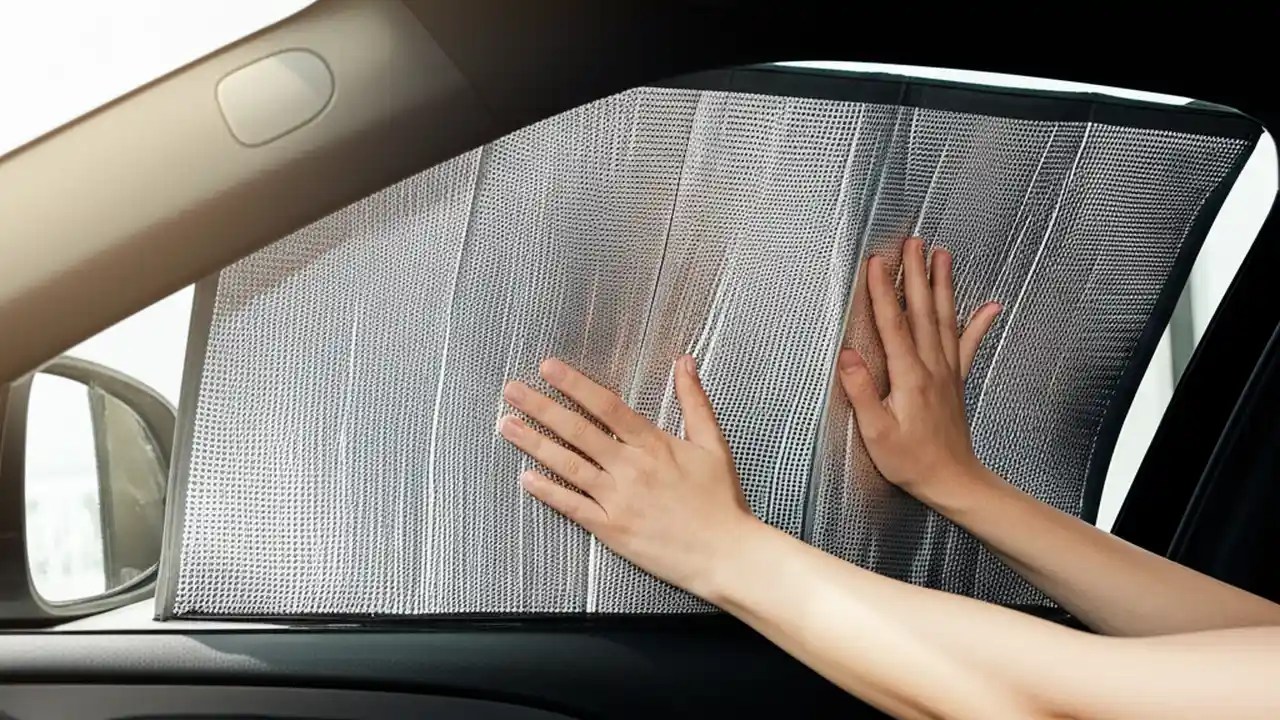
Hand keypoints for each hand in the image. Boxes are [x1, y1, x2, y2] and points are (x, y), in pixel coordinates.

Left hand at [499, 356, 756, 596]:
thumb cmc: (721, 500)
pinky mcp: (612, 529)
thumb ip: (694, 401)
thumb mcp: (713, 444)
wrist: (725, 554)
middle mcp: (630, 468)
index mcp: (653, 444)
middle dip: (541, 407)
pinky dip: (548, 492)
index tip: (548, 368)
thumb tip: (683, 361)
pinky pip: (573, 507)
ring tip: (506, 425)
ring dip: (534, 443)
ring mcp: (618, 500)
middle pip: (577, 431)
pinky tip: (525, 478)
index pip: (606, 406)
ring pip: (568, 465)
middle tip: (511, 390)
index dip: (574, 385)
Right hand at [837, 237, 1001, 502]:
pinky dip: (979, 323)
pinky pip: (968, 345)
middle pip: (923, 311)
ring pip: (945, 319)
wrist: (952, 480)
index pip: (893, 324)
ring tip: (942, 256)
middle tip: (914, 243)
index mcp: (909, 377)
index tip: (877, 263)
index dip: (884, 291)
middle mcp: (932, 367)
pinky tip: (990, 305)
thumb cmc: (911, 461)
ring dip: (943, 285)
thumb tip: (847, 355)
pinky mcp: (955, 381)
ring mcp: (947, 371)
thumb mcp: (876, 431)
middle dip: (917, 274)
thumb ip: (862, 391)